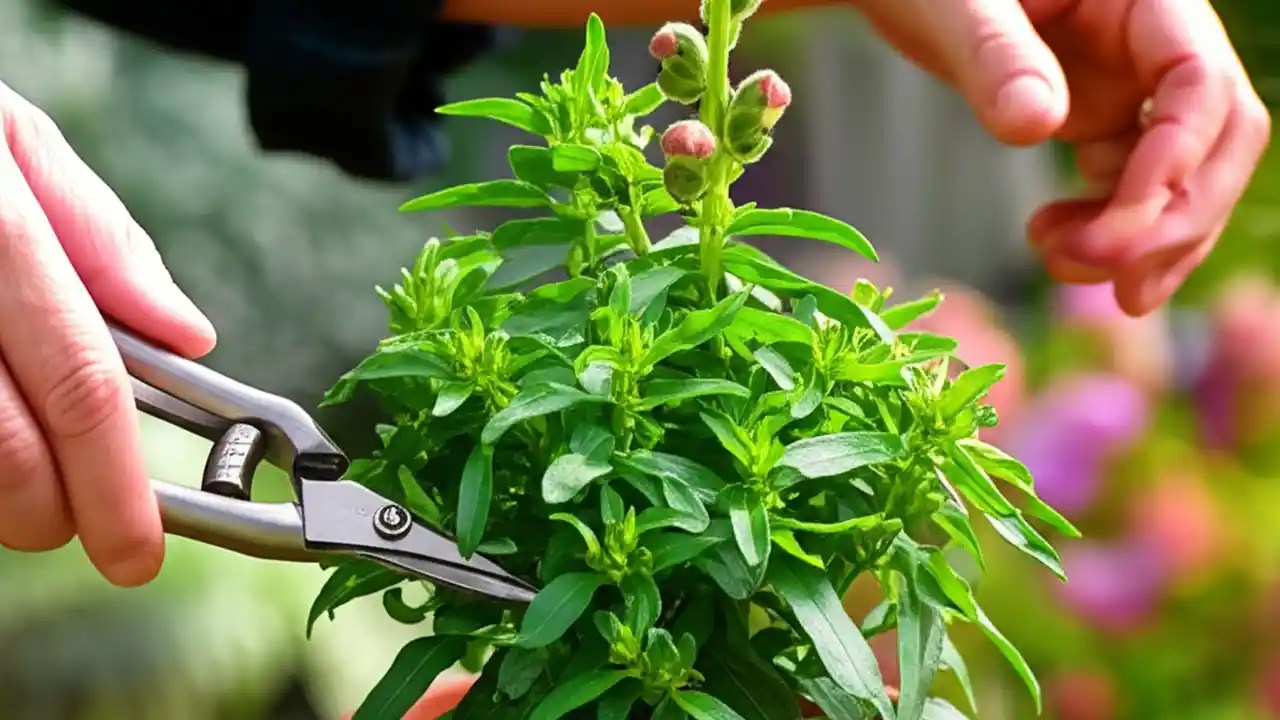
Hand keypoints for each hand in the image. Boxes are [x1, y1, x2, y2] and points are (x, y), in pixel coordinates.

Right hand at [0, 82, 215, 584]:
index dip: (116, 483)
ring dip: (0, 498)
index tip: (140, 547)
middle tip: (91, 525)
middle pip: (7, 449)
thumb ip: (102, 239)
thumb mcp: (17, 140)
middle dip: (55, 512)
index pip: (82, 383)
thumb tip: (189, 334)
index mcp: (0, 230)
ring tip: (36, 483)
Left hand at [852, 0, 1270, 315]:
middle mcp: (1157, 40)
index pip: (1199, 80)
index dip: (1176, 158)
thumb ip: (994, 55)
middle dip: (1173, 219)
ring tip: (1061, 266)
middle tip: (1106, 276)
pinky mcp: (1109, 121)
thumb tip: (1036, 123)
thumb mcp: (953, 6)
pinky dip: (1109, 233)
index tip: (1123, 224)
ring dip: (1142, 241)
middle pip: (1217, 138)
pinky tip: (1053, 247)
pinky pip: (1136, 188)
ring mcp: (1137, 85)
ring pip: (1184, 176)